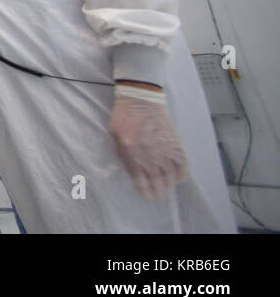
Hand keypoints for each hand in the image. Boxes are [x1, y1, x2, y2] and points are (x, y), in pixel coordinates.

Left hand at [109, 84, 189, 199]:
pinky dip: (182, 174)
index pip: (140, 181)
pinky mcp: (176, 144)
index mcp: (131, 153)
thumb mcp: (114, 136)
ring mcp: (164, 150)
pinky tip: (178, 177)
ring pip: (171, 177)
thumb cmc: (124, 116)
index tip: (148, 197)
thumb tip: (132, 172)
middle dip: (158, 192)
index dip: (145, 192)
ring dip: (169, 185)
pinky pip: (183, 166)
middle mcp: (149, 155)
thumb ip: (122, 156)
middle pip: (157, 182)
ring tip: (167, 187)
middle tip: (159, 196)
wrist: (141, 99)